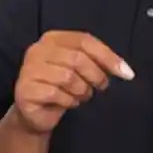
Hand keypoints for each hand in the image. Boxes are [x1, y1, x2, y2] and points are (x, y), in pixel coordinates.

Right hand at [13, 31, 133, 133]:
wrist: (36, 114)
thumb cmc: (62, 88)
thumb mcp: (80, 69)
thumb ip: (97, 61)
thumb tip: (125, 70)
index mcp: (52, 39)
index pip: (84, 40)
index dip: (107, 56)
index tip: (126, 73)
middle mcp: (37, 50)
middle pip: (77, 58)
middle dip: (95, 76)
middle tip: (100, 87)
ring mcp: (28, 70)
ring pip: (68, 77)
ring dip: (82, 91)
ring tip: (80, 96)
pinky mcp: (25, 90)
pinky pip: (56, 94)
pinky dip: (68, 101)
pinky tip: (67, 103)